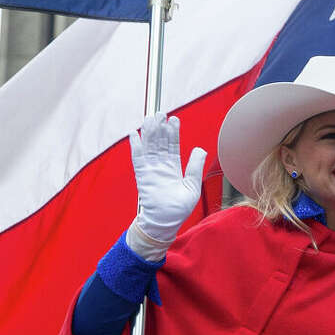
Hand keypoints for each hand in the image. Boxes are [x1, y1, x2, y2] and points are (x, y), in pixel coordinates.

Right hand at [126, 114, 205, 259]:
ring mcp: (150, 170)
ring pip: (149, 146)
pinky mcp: (142, 175)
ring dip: (149, 132)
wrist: (165, 222)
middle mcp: (161, 167)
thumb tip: (200, 149)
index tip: (174, 119)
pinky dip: (136, 146)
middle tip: (161, 112)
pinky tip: (134, 133)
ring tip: (151, 117)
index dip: (173, 133)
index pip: (172, 146)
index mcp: (173, 168)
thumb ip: (195, 167)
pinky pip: (137, 158)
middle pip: (159, 143)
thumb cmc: (179, 208)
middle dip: (160, 128)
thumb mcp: (192, 185)